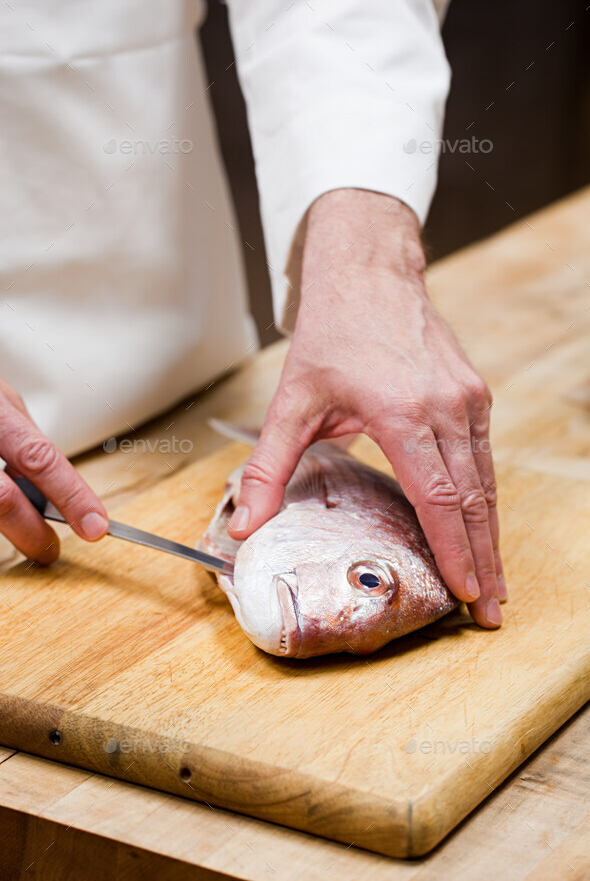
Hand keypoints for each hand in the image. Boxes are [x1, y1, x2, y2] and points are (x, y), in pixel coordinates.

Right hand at [0, 377, 107, 562]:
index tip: (95, 526)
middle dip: (31, 532)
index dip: (71, 495)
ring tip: (23, 533)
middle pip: (2, 498)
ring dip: (7, 526)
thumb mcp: (4, 401)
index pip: (39, 458)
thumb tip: (55, 484)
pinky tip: (4, 517)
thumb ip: (27, 440)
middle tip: (49, 550)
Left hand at [228, 189, 505, 628]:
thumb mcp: (291, 402)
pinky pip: (485, 456)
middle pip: (472, 500)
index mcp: (401, 412)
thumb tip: (243, 526)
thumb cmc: (331, 334)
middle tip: (490, 610)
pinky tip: (484, 527)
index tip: (465, 593)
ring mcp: (466, 397)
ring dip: (491, 535)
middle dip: (482, 559)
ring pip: (487, 482)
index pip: (437, 498)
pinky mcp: (474, 392)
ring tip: (493, 581)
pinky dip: (486, 499)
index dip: (453, 551)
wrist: (367, 273)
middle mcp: (445, 406)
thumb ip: (268, 468)